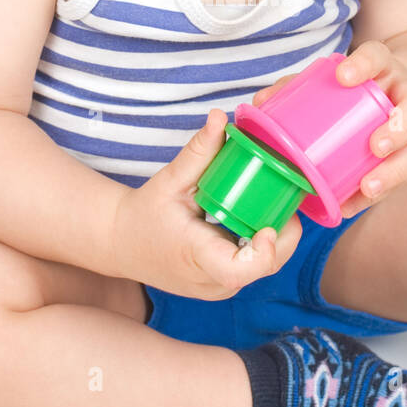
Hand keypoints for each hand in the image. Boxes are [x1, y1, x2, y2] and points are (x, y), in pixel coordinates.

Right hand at [113, 109, 302, 299]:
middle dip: (283, 232)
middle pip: (266, 267)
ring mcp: (219, 289)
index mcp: (196, 258)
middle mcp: (211, 282)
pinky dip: (262, 244)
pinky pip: (255, 267)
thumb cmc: (143, 214)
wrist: (122, 244)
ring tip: (271, 203)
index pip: (238, 271)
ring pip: (266, 268)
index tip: (268, 226)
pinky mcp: (224, 286)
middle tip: (281, 196)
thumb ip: (199, 151)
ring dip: (276, 238)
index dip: (263, 252)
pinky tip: (259, 218)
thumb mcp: (169, 181)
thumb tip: (219, 117)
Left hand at [252, 41, 406, 216]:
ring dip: (393, 171)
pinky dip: (379, 192)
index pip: (378, 57)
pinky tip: (354, 205)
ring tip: (368, 188)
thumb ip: (298, 88)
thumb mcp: (334, 79)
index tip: (344, 76)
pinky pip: (403, 176)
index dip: (364, 65)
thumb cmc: (357, 88)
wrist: (398, 96)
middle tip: (376, 146)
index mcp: (382, 68)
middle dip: (397, 130)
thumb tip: (260, 104)